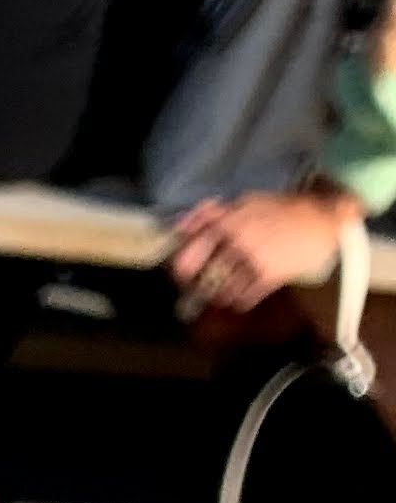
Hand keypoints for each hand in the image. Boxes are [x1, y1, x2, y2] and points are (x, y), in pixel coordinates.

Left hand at [170, 185, 360, 309]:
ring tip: (225, 291)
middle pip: (199, 274)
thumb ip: (211, 214)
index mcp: (228, 221)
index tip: (182, 272)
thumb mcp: (246, 201)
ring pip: (221, 291)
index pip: (189, 249)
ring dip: (220, 294)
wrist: (323, 217)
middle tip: (199, 286)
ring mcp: (253, 260)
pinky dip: (239, 301)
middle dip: (196, 283)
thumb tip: (179, 227)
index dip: (181, 265)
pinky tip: (243, 295)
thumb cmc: (282, 209)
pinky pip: (244, 299)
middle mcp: (237, 241)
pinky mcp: (270, 276)